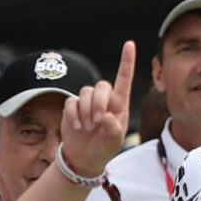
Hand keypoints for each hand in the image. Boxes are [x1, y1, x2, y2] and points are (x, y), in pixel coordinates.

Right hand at [62, 41, 134, 177]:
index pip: (123, 80)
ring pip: (85, 92)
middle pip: (101, 86)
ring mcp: (87, 102)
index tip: (129, 44)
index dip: (126, 61)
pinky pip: (71, 102)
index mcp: (119, 104)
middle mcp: (104, 100)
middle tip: (97, 121)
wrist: (84, 156)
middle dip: (99, 103)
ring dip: (86, 110)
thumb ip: (114, 129)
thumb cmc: (104, 147)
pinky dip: (74, 115)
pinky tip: (78, 126)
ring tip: (88, 127)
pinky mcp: (71, 106)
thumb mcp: (114, 141)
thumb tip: (106, 116)